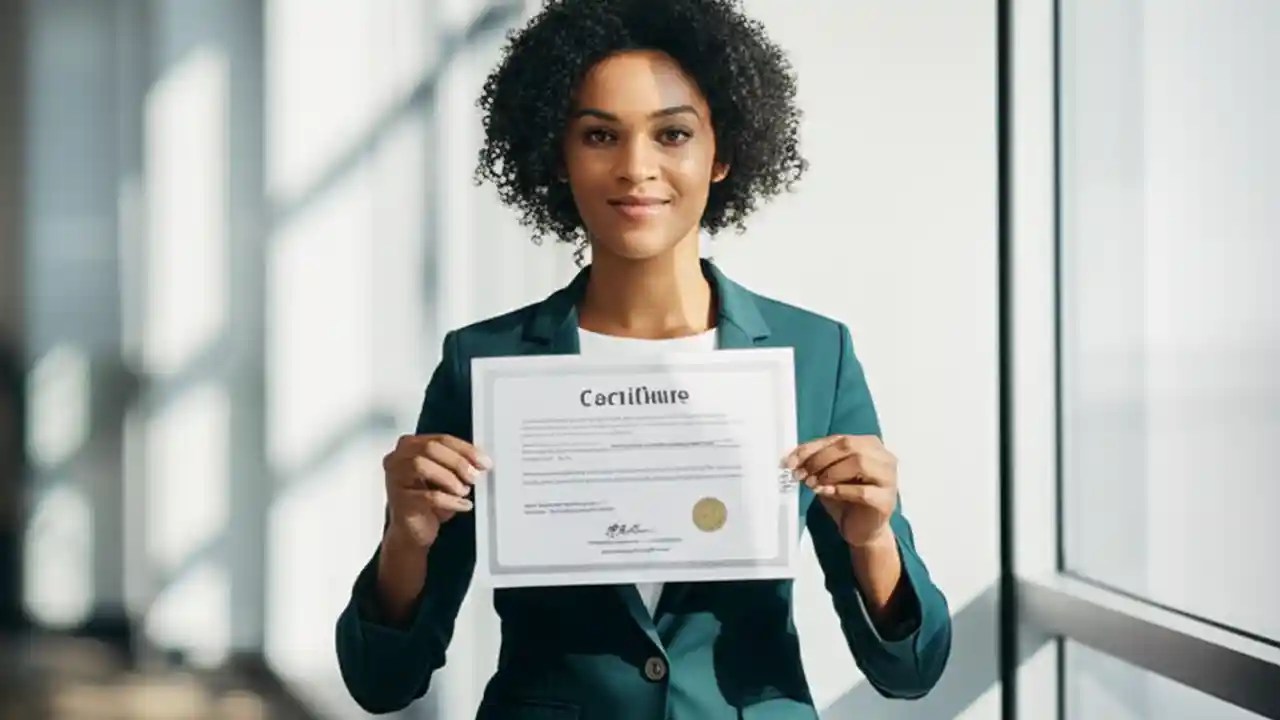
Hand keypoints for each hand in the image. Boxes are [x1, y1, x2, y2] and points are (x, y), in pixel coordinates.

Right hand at [382, 434, 490, 548]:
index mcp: (410, 446)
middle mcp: (397, 459)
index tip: (483, 461)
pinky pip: (426, 496)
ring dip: (449, 478)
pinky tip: (463, 505)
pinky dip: (450, 500)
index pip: (441, 439)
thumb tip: (480, 461)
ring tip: (464, 491)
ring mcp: (395, 479)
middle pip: (429, 448)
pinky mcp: (399, 501)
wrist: (413, 531)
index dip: (465, 449)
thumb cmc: (428, 501)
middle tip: (474, 476)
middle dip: (457, 462)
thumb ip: (457, 463)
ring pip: (421, 466)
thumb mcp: (445, 476)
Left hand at [783, 435, 897, 547]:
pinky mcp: (886, 500)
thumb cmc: (846, 499)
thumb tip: (793, 458)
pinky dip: (841, 490)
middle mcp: (883, 457)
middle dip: (820, 459)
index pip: (838, 439)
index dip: (812, 448)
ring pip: (860, 463)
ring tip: (814, 484)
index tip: (792, 460)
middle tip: (802, 473)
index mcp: (869, 445)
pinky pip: (864, 491)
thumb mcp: (826, 476)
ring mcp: (888, 478)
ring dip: (831, 473)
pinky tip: (828, 493)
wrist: (862, 530)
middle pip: (849, 446)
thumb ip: (815, 463)